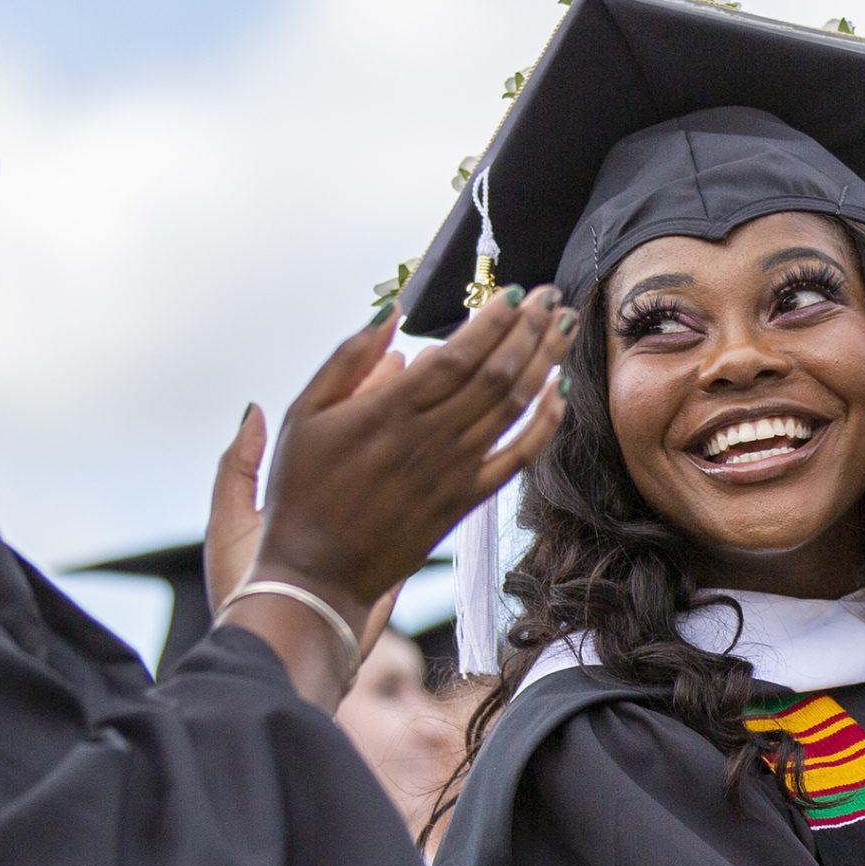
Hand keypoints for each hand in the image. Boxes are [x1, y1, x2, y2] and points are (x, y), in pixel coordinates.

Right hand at [232, 287, 568, 622]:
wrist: (317, 574)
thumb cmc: (301, 491)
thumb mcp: (303, 414)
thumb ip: (347, 359)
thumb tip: (389, 313)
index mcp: (387, 412)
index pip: (456, 353)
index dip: (492, 320)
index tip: (513, 291)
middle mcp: (428, 439)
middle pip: (496, 372)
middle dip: (530, 329)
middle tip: (551, 297)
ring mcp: (452, 472)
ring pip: (514, 407)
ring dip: (545, 362)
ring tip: (564, 328)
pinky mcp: (464, 501)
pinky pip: (519, 457)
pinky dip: (545, 423)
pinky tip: (560, 393)